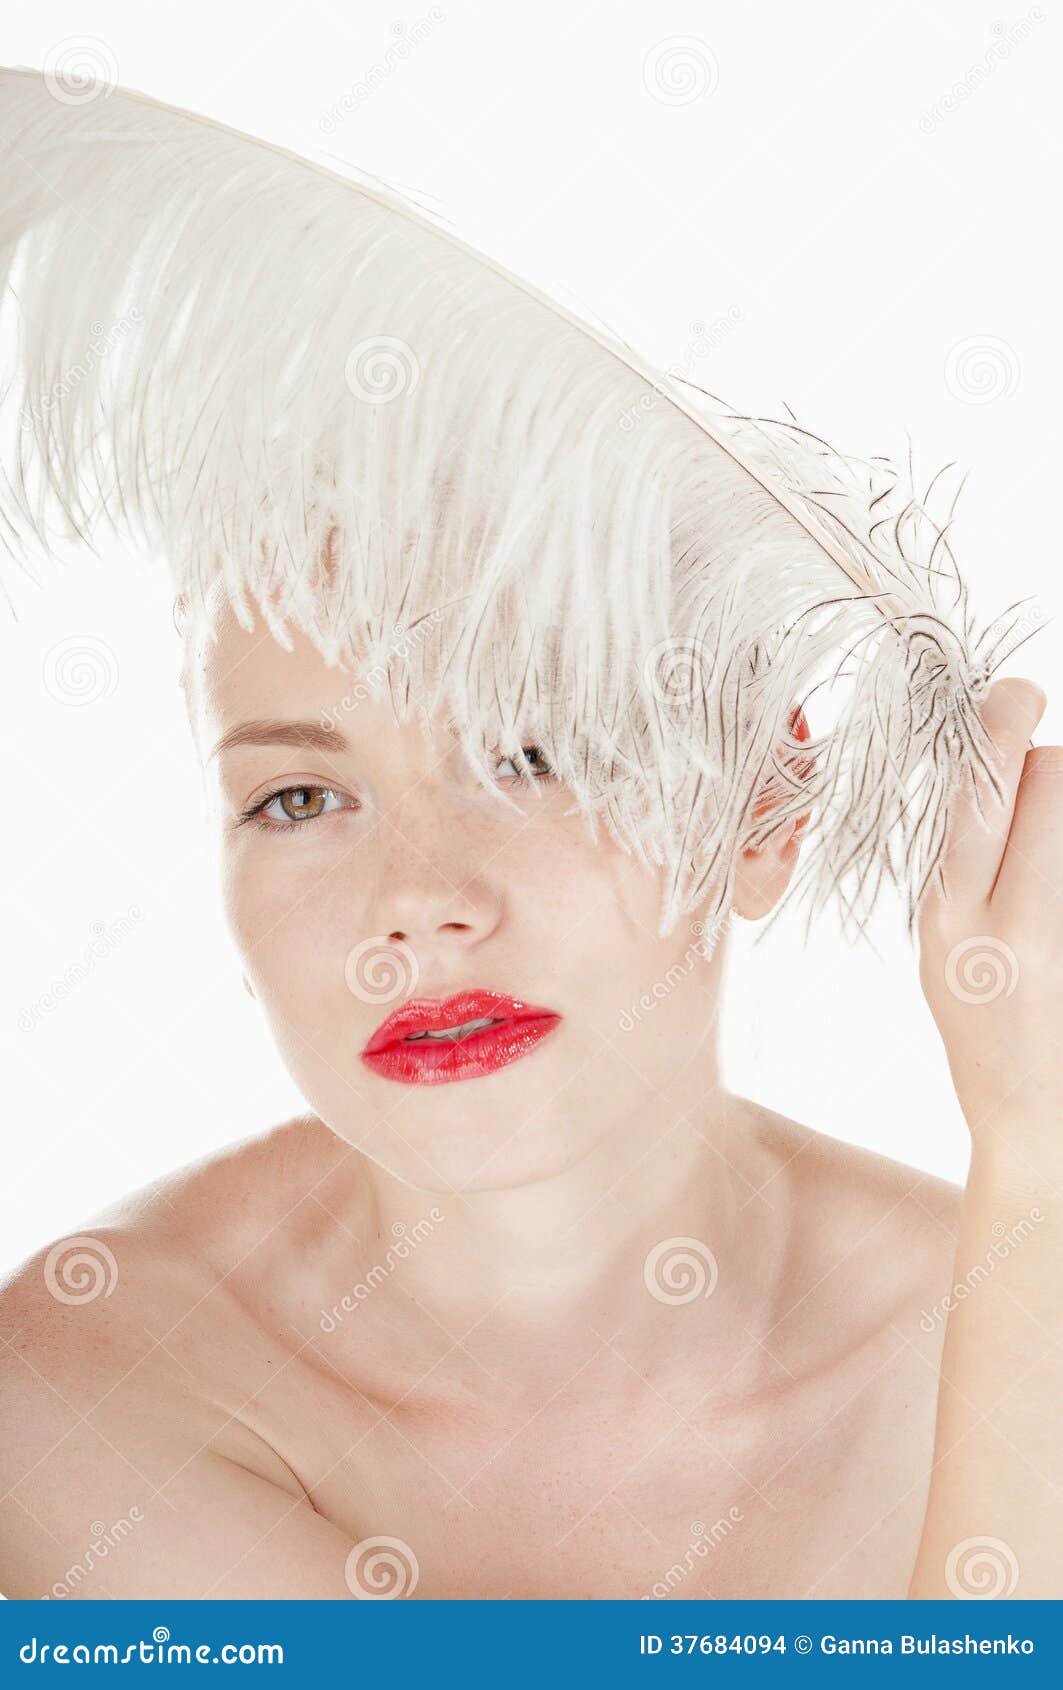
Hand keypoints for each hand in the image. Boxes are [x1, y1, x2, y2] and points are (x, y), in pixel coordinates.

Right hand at [917, 678, 1061, 1162]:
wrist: (1044, 1131)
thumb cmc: (989, 1033)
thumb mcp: (943, 948)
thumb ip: (963, 868)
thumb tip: (994, 773)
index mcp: (952, 919)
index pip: (978, 792)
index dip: (999, 727)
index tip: (1017, 693)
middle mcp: (1012, 925)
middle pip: (1051, 782)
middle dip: (1049, 768)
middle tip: (1046, 783)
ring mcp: (1061, 937)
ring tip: (1051, 859)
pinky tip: (1055, 895)